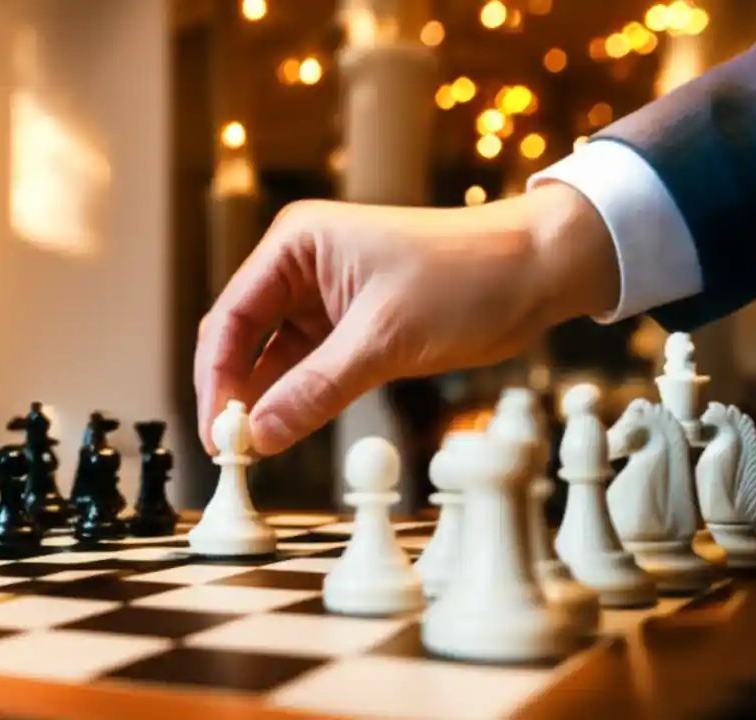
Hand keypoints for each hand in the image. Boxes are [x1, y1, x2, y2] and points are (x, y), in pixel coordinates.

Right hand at [194, 182, 617, 455]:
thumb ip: (315, 388)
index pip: (233, 318)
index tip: (219, 433)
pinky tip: (285, 431)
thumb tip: (261, 436)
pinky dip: (297, 398)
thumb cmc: (466, 278)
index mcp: (297, 245)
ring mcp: (324, 295)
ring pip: (273, 357)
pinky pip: (307, 366)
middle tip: (231, 450)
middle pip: (242, 337)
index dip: (217, 378)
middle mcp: (301, 265)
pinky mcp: (350, 323)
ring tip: (254, 451)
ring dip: (264, 400)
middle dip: (233, 391)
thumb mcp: (385, 339)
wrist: (538, 268)